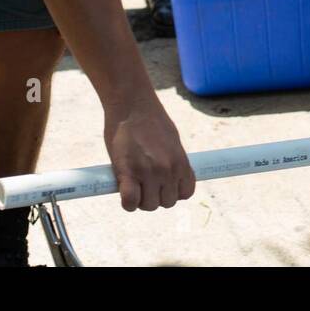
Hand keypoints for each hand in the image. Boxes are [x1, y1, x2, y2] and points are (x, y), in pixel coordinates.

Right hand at [103, 94, 195, 211]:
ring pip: (148, 205)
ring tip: (132, 184)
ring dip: (140, 200)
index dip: (173, 192)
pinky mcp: (127, 173)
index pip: (186, 193)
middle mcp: (168, 170)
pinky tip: (123, 191)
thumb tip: (170, 177)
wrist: (132, 104)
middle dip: (155, 196)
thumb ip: (172, 161)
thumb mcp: (172, 141)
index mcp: (181, 162)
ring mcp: (149, 173)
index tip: (163, 185)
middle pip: (166, 203)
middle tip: (143, 183)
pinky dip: (128, 202)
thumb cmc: (150, 120)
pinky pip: (130, 201)